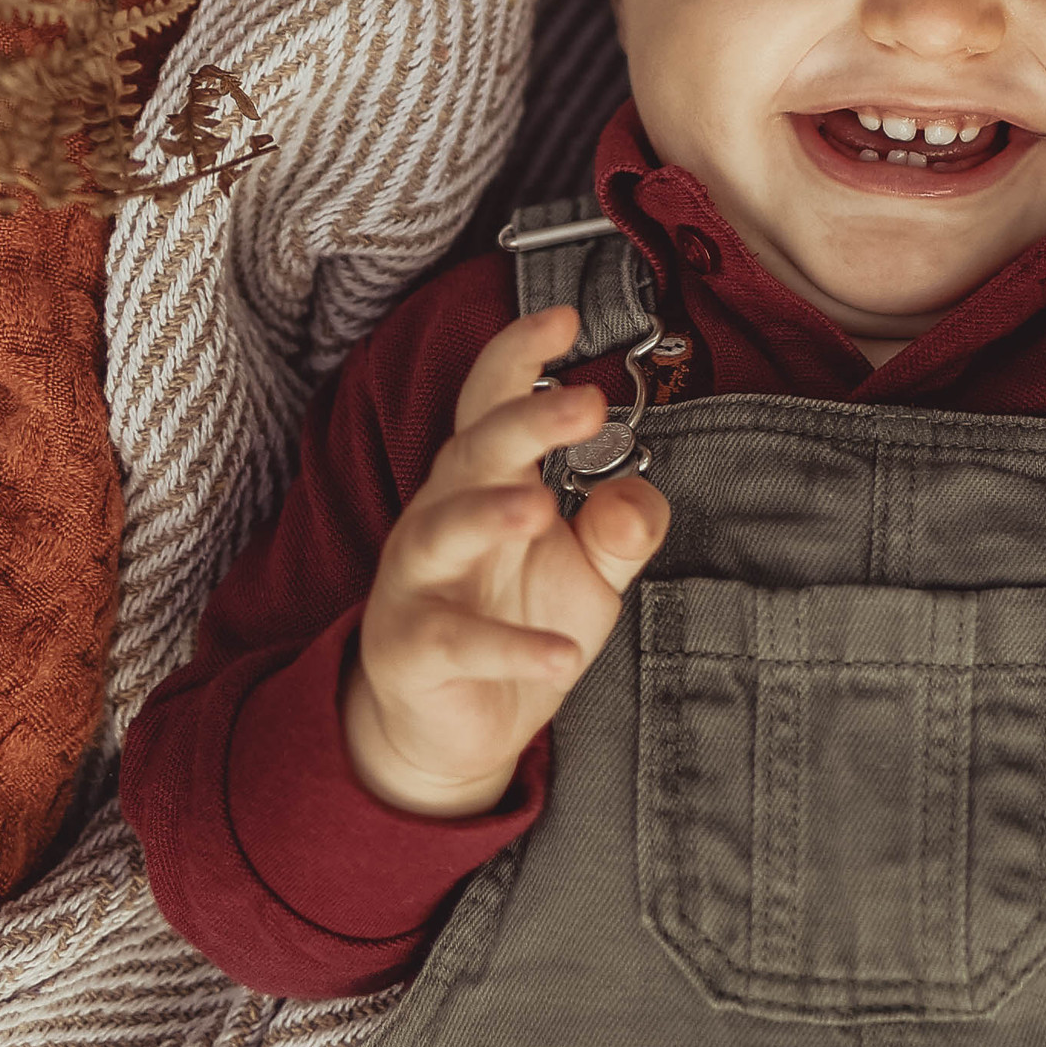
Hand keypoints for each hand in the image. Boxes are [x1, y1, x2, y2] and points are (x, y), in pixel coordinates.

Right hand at [342, 304, 670, 815]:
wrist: (450, 730)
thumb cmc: (515, 620)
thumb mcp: (589, 574)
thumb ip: (623, 529)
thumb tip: (634, 492)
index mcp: (484, 481)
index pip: (493, 400)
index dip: (520, 355)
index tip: (565, 316)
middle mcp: (441, 515)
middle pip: (474, 450)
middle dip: (526, 420)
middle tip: (585, 402)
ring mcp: (417, 581)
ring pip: (443, 531)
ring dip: (490, 514)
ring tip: (543, 509)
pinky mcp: (411, 650)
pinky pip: (456, 642)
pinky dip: (510, 647)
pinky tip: (559, 656)